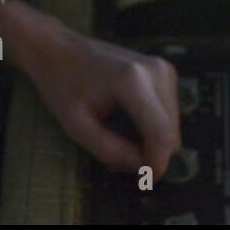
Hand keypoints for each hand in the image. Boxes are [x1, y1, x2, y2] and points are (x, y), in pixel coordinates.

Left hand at [0, 0, 181, 175]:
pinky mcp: (164, 71)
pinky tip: (125, 122)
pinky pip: (167, 113)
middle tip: (116, 155)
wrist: (59, 49)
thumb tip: (143, 168)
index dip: (156, 164)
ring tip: (116, 135)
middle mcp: (155, 71)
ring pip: (171, 126)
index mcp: (132, 81)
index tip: (143, 180)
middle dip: (149, 152)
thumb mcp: (77, 125)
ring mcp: (162, 68)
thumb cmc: (63, 84)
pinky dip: (151, 126)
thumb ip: (111, 151)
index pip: (161, 135)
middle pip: (170, 133)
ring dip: (150, 140)